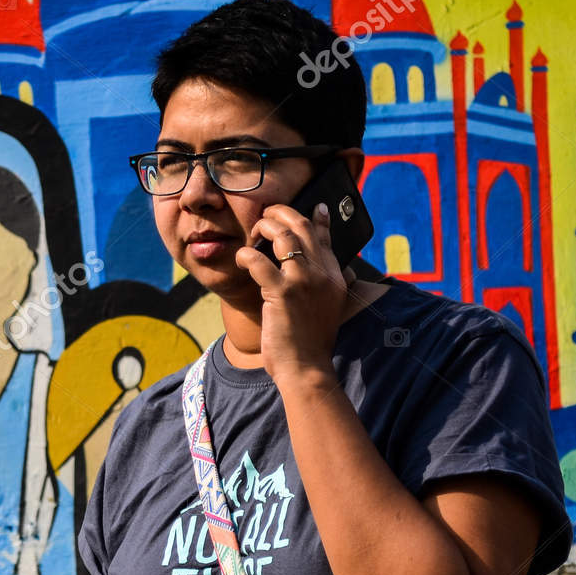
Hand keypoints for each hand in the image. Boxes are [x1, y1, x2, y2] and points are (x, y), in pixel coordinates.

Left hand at [234, 203, 350, 390]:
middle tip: (267, 214)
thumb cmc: (310, 343)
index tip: (316, 206)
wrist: (307, 368)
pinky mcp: (282, 292)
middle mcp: (322, 273)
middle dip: (282, 214)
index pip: (325, 237)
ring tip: (254, 231)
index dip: (319, 218)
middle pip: (302, 227)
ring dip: (264, 227)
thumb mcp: (326, 308)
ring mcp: (303, 280)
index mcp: (334, 276)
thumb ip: (322, 286)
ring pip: (282, 236)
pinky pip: (259, 261)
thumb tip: (313, 273)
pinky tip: (241, 257)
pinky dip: (246, 255)